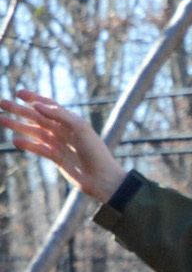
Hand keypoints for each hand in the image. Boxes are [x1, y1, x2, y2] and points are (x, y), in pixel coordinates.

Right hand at [0, 90, 128, 201]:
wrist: (102, 179)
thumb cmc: (95, 151)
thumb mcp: (80, 128)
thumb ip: (59, 114)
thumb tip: (36, 105)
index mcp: (71, 121)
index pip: (49, 105)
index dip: (34, 98)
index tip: (18, 93)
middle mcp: (64, 130)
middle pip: (37, 117)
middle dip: (19, 110)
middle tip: (1, 103)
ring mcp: (59, 144)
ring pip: (34, 131)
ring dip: (18, 125)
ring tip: (1, 120)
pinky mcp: (57, 158)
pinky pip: (38, 148)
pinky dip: (27, 144)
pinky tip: (15, 140)